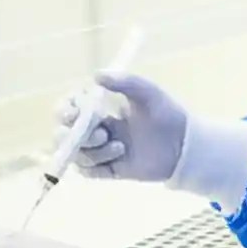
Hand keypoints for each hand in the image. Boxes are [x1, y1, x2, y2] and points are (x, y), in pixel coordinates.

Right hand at [56, 72, 187, 181]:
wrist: (184, 145)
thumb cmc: (166, 114)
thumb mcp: (147, 92)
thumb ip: (123, 81)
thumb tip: (95, 75)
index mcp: (99, 108)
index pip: (67, 108)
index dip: (65, 111)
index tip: (75, 113)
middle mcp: (94, 128)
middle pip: (62, 134)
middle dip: (76, 136)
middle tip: (102, 134)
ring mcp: (100, 150)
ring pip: (76, 154)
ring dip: (93, 153)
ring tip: (120, 148)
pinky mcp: (107, 169)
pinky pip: (86, 172)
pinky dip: (96, 167)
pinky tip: (117, 161)